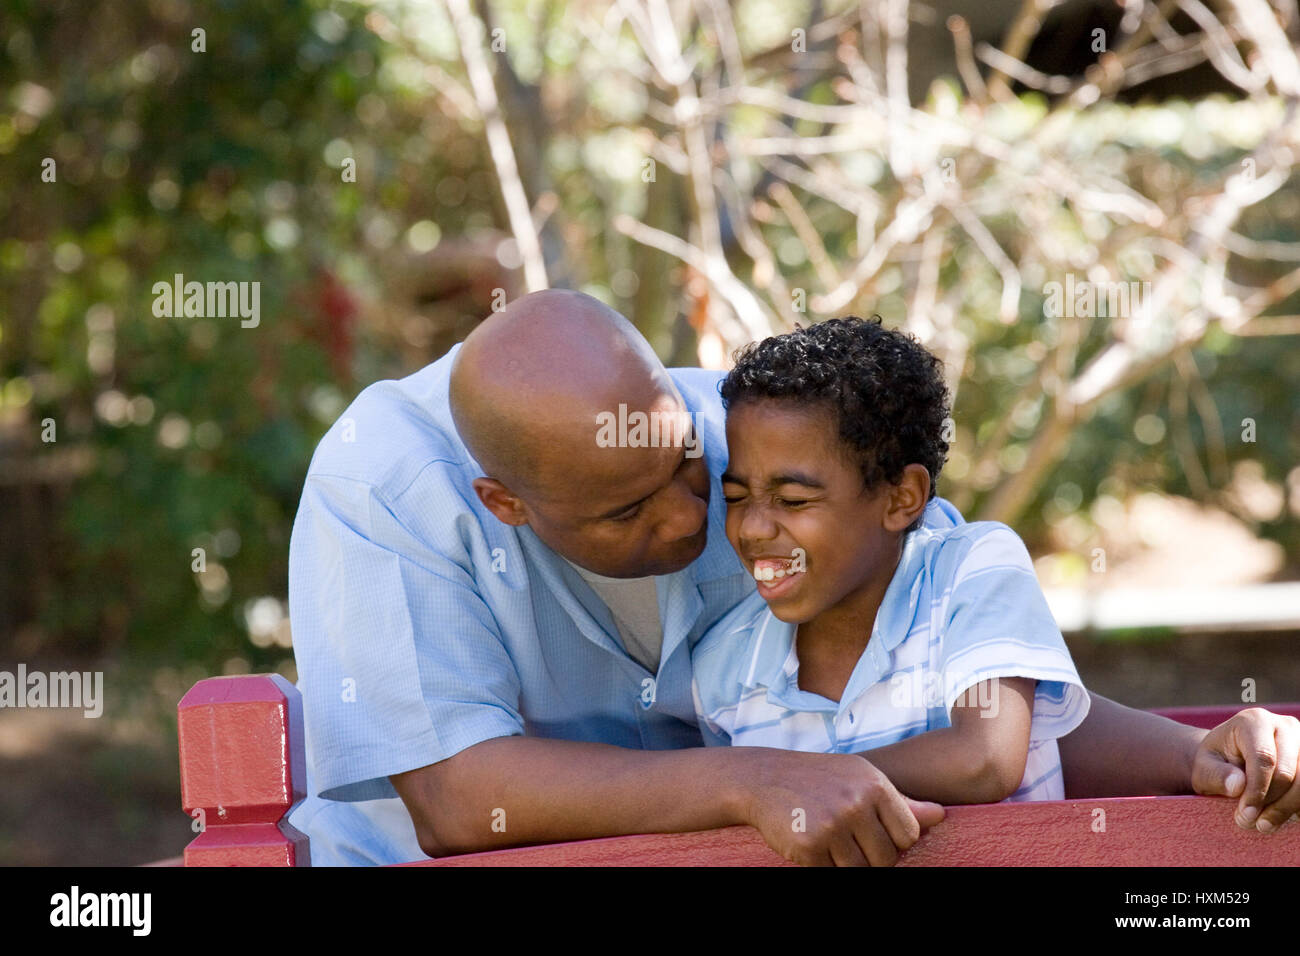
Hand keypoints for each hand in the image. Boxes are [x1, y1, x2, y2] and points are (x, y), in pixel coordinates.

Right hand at [740, 748, 944, 865]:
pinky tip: (813, 842)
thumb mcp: (860, 778)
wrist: (764, 778)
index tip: (872, 831)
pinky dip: (823, 865)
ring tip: (830, 838)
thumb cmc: (819, 778)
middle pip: (887, 859)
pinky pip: (831, 873)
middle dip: (871, 856)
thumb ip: (899, 801)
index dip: (893, 840)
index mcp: (874, 785)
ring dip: (846, 863)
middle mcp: (855, 804)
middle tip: (848, 838)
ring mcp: (831, 826)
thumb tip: (940, 816)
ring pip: (860, 871)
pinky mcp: (809, 846)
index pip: (909, 835)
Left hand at [1190, 707, 1299, 831]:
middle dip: (1270, 803)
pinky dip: (1298, 807)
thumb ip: (1216, 774)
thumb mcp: (1205, 766)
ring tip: (1264, 824)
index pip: (1264, 758)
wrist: (1231, 758)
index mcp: (1253, 721)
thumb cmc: (1216, 762)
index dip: (1257, 790)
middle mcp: (1284, 726)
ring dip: (1287, 809)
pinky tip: (1280, 816)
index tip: (1246, 813)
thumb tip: (1237, 786)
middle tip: (1250, 822)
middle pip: (1287, 773)